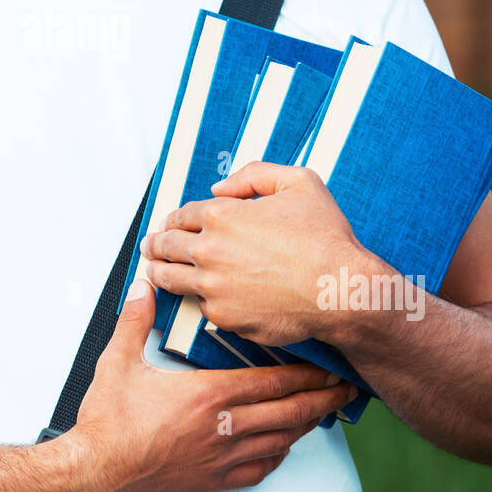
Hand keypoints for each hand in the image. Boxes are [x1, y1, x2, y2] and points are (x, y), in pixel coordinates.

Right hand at [65, 279, 355, 491]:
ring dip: (307, 425)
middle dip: (322, 398)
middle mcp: (223, 427)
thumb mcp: (116, 361)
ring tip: (326, 412)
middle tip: (347, 387)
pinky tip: (284, 446)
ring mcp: (221, 459)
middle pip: (289, 412)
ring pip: (281, 441)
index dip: (308, 373)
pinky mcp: (212, 482)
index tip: (330, 364)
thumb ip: (135, 320)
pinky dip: (279, 455)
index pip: (273, 381)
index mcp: (208, 395)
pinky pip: (260, 470)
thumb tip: (142, 284)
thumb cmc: (106, 420)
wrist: (92, 474)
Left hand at [138, 160, 358, 346]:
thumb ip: (254, 175)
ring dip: (158, 272)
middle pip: (166, 246)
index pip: (181, 215)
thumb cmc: (325, 238)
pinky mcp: (222, 316)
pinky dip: (201, 299)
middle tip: (150, 246)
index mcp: (222, 215)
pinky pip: (201, 306)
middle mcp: (210, 250)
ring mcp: (213, 286)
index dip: (173, 219)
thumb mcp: (299, 182)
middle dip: (155, 244)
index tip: (168, 224)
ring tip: (153, 271)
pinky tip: (202, 296)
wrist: (340, 290)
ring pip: (170, 279)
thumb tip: (219, 187)